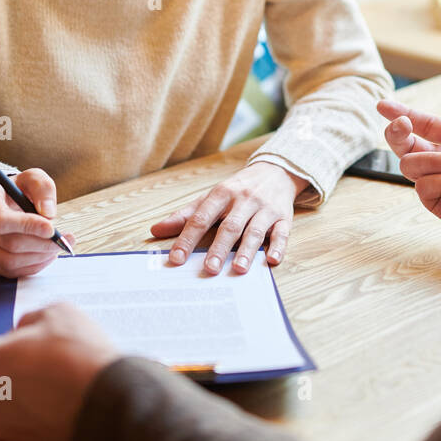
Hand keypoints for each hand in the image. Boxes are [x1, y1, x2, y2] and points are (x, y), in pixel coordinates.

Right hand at [0, 169, 75, 278]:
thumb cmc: (16, 189)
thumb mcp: (32, 178)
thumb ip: (43, 188)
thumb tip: (48, 213)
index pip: (0, 219)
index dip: (27, 226)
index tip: (51, 229)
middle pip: (8, 243)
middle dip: (40, 244)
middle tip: (63, 241)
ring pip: (8, 261)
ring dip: (38, 258)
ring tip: (56, 248)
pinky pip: (7, 271)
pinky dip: (31, 267)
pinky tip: (45, 256)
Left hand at [0, 302, 118, 440]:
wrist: (103, 402)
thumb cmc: (76, 353)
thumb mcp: (56, 312)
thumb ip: (29, 320)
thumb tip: (23, 331)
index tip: (13, 350)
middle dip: (7, 378)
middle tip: (39, 365)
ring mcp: (6, 429)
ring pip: (6, 412)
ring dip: (22, 401)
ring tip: (56, 388)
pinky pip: (27, 430)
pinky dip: (39, 421)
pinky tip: (63, 408)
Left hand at [150, 162, 306, 273]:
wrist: (275, 171)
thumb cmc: (238, 189)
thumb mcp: (211, 197)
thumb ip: (186, 215)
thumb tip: (155, 230)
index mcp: (222, 193)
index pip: (202, 218)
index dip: (188, 238)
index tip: (176, 258)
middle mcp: (244, 200)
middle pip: (230, 226)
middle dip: (219, 248)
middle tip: (209, 269)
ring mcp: (265, 208)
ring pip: (255, 230)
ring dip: (247, 250)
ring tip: (238, 269)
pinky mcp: (284, 217)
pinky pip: (282, 232)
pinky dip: (278, 246)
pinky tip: (272, 260)